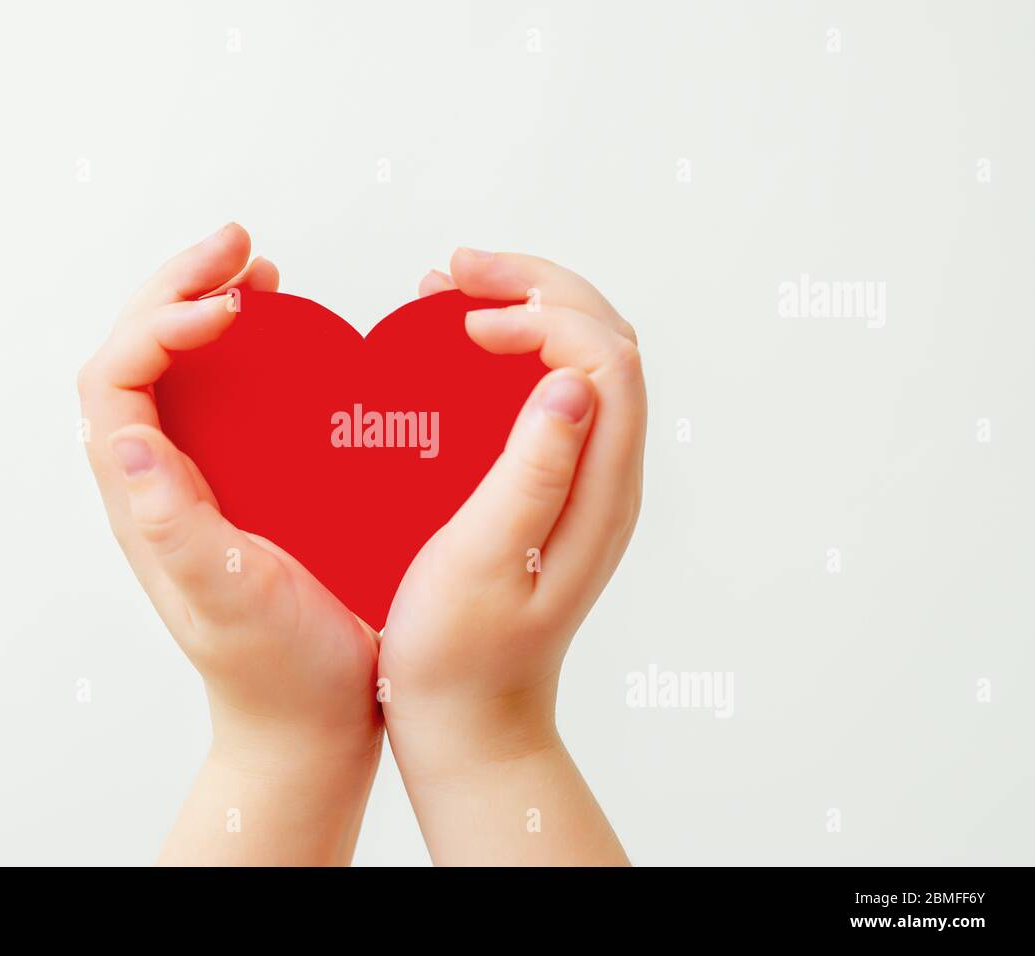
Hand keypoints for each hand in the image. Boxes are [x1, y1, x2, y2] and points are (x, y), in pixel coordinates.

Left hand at [78, 223, 381, 864]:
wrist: (312, 724)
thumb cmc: (280, 672)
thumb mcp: (229, 601)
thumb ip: (174, 527)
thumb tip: (122, 440)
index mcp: (143, 502)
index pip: (117, 379)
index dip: (160, 323)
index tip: (229, 307)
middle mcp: (157, 482)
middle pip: (139, 355)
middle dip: (179, 287)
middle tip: (240, 245)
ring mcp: (197, 481)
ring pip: (178, 368)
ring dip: (206, 304)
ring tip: (258, 271)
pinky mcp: (241, 487)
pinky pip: (225, 398)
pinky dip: (248, 349)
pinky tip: (287, 333)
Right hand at [381, 248, 646, 864]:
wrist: (472, 726)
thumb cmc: (459, 658)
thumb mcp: (483, 566)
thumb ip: (532, 474)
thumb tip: (570, 382)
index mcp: (599, 493)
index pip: (606, 360)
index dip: (542, 312)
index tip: (464, 320)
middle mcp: (608, 479)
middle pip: (605, 341)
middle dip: (536, 286)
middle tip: (455, 269)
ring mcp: (586, 484)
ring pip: (582, 360)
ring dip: (527, 308)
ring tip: (452, 290)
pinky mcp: (555, 491)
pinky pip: (553, 393)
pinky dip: (514, 350)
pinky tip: (458, 346)